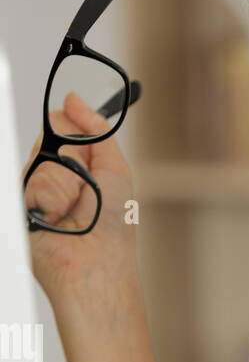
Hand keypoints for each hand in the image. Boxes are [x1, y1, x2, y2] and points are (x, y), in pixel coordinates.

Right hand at [22, 90, 140, 318]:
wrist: (97, 264)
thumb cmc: (112, 227)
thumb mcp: (115, 168)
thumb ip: (95, 129)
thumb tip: (72, 97)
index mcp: (76, 163)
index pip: (61, 124)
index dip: (73, 132)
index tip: (87, 153)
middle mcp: (53, 174)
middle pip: (49, 137)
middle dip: (74, 160)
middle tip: (86, 190)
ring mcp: (34, 190)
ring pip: (40, 159)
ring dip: (65, 185)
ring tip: (73, 210)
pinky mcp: (20, 206)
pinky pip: (28, 183)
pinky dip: (49, 200)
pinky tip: (57, 219)